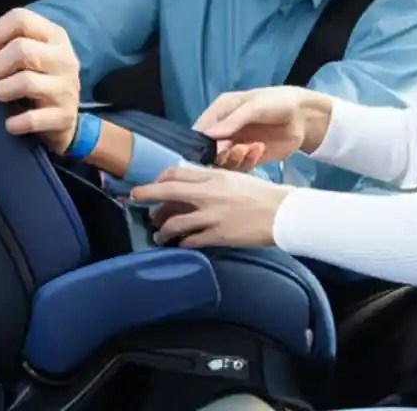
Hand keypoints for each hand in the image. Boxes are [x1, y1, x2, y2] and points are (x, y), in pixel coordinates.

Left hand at [0, 8, 80, 154]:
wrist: (64, 119)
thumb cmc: (35, 79)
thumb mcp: (29, 54)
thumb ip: (5, 46)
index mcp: (54, 35)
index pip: (21, 19)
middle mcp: (64, 58)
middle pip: (22, 49)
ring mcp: (67, 88)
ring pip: (26, 82)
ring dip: (2, 90)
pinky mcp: (64, 117)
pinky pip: (33, 119)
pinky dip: (15, 122)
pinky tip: (10, 124)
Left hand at [132, 166, 292, 247]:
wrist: (283, 213)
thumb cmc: (263, 194)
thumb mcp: (236, 178)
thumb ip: (214, 181)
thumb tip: (195, 186)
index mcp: (214, 176)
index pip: (176, 172)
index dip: (159, 178)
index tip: (151, 184)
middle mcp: (208, 193)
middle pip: (167, 192)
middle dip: (146, 195)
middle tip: (133, 200)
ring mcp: (211, 215)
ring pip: (174, 221)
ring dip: (162, 229)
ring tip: (158, 234)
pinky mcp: (218, 235)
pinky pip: (191, 240)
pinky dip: (182, 242)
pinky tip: (179, 245)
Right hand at [193, 86, 332, 169]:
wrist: (304, 117)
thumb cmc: (277, 103)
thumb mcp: (254, 107)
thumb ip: (232, 121)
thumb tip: (207, 135)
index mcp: (220, 112)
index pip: (199, 130)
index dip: (199, 143)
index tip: (207, 151)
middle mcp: (223, 131)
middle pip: (208, 150)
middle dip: (219, 154)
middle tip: (236, 150)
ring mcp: (235, 146)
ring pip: (222, 162)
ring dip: (234, 158)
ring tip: (249, 149)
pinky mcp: (249, 158)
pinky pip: (239, 168)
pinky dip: (247, 162)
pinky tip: (259, 149)